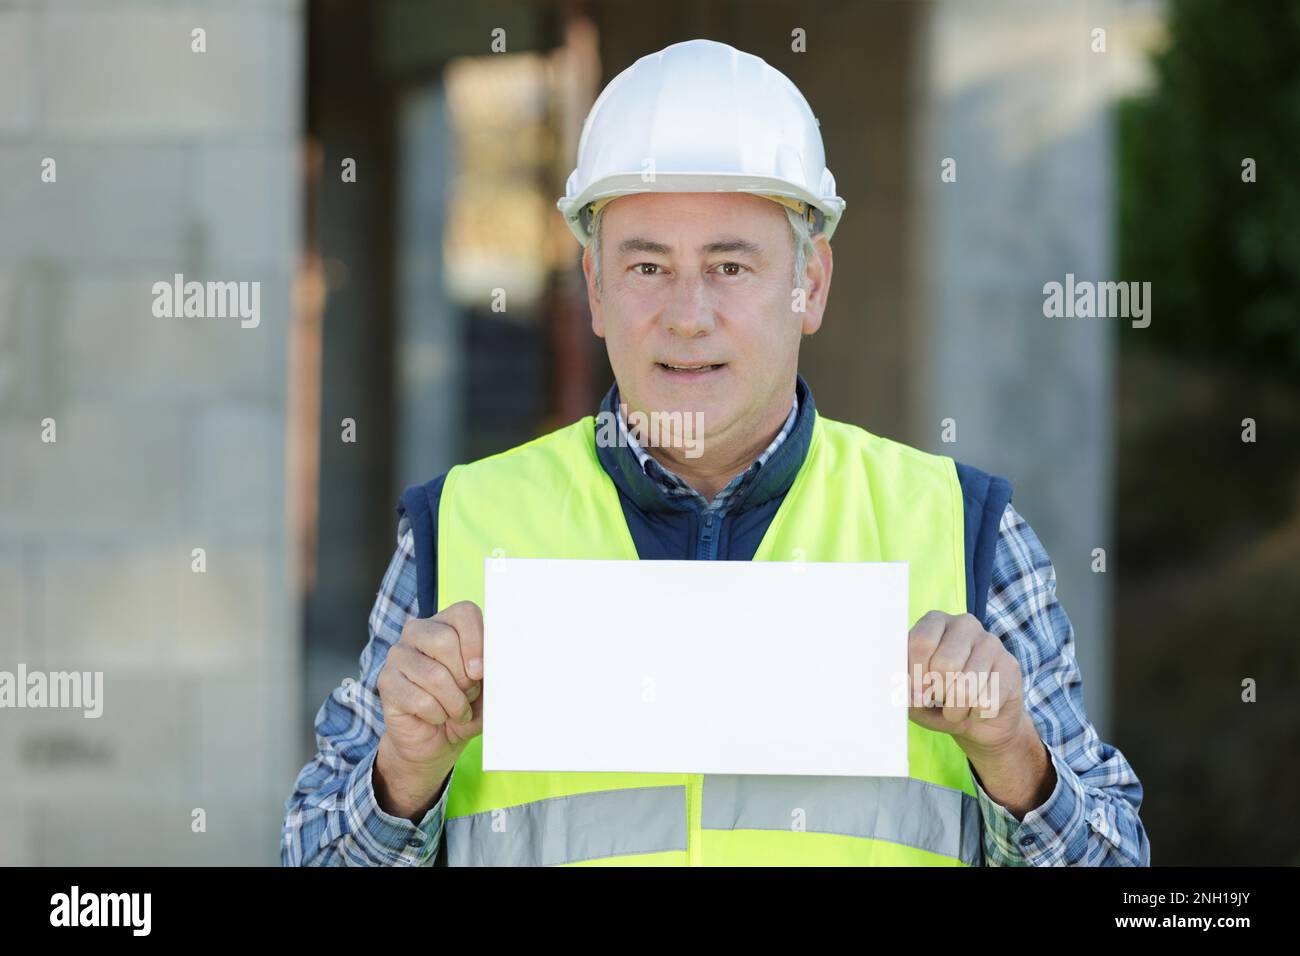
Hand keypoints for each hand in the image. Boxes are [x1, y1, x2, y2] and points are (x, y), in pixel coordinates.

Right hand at [374, 601, 483, 816]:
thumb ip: (495, 670)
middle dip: (465, 677)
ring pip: (434, 675)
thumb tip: (503, 663)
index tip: (482, 671)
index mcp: (446, 623)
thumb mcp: (488, 686)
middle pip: (445, 640)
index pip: (464, 612)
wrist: (437, 740)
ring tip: (457, 710)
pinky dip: (437, 715)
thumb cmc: (465, 705)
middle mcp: (418, 632)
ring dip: (454, 702)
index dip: (477, 642)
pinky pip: (420, 700)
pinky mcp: (386, 682)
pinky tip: (436, 717)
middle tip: (468, 693)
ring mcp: (398, 655)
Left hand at [906, 610, 1025, 756]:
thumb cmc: (938, 701)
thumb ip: (905, 690)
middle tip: (939, 698)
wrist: (978, 720)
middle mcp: (964, 624)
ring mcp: (991, 642)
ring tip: (956, 709)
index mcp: (935, 621)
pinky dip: (976, 715)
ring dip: (955, 710)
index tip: (916, 691)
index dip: (915, 674)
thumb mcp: (914, 696)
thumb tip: (907, 693)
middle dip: (938, 693)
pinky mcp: (1010, 665)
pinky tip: (977, 709)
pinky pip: (987, 700)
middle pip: (944, 664)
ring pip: (966, 686)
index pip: (921, 642)